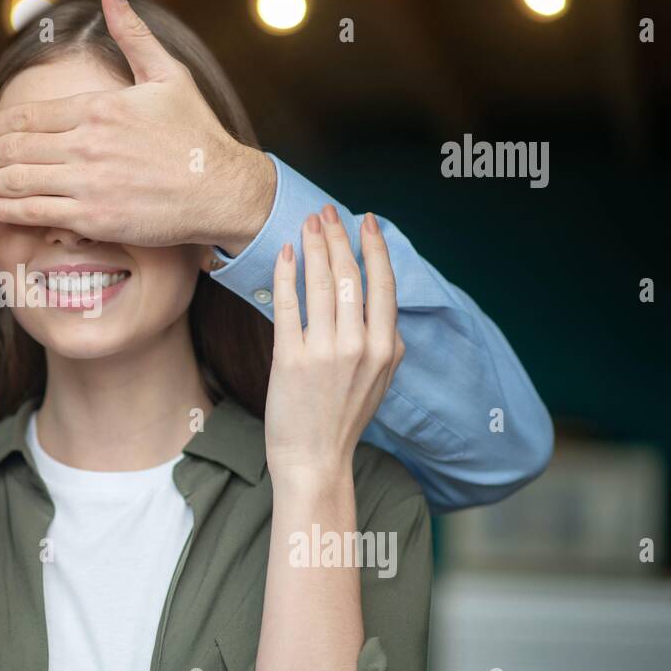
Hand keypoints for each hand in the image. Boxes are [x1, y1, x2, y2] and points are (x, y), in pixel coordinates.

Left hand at [0, 0, 274, 254]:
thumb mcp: (167, 74)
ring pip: (19, 180)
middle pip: (14, 148)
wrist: (223, 188)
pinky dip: (4, 209)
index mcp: (98, 107)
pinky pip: (37, 212)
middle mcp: (88, 144)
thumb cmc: (197, 133)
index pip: (28, 117)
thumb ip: (132, 34)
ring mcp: (90, 182)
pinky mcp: (96, 216)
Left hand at [264, 209, 405, 488]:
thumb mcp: (379, 380)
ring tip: (307, 223)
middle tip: (326, 212)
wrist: (315, 459)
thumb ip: (384, 343)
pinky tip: (284, 253)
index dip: (375, 247)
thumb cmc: (344, 418)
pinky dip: (285, 273)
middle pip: (350, 275)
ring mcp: (325, 352)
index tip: (367, 221)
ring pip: (322, 283)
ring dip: (314, 246)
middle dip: (338, 236)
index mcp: (386, 348)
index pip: (383, 284)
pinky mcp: (291, 359)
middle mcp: (360, 346)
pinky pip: (288, 304)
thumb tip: (383, 309)